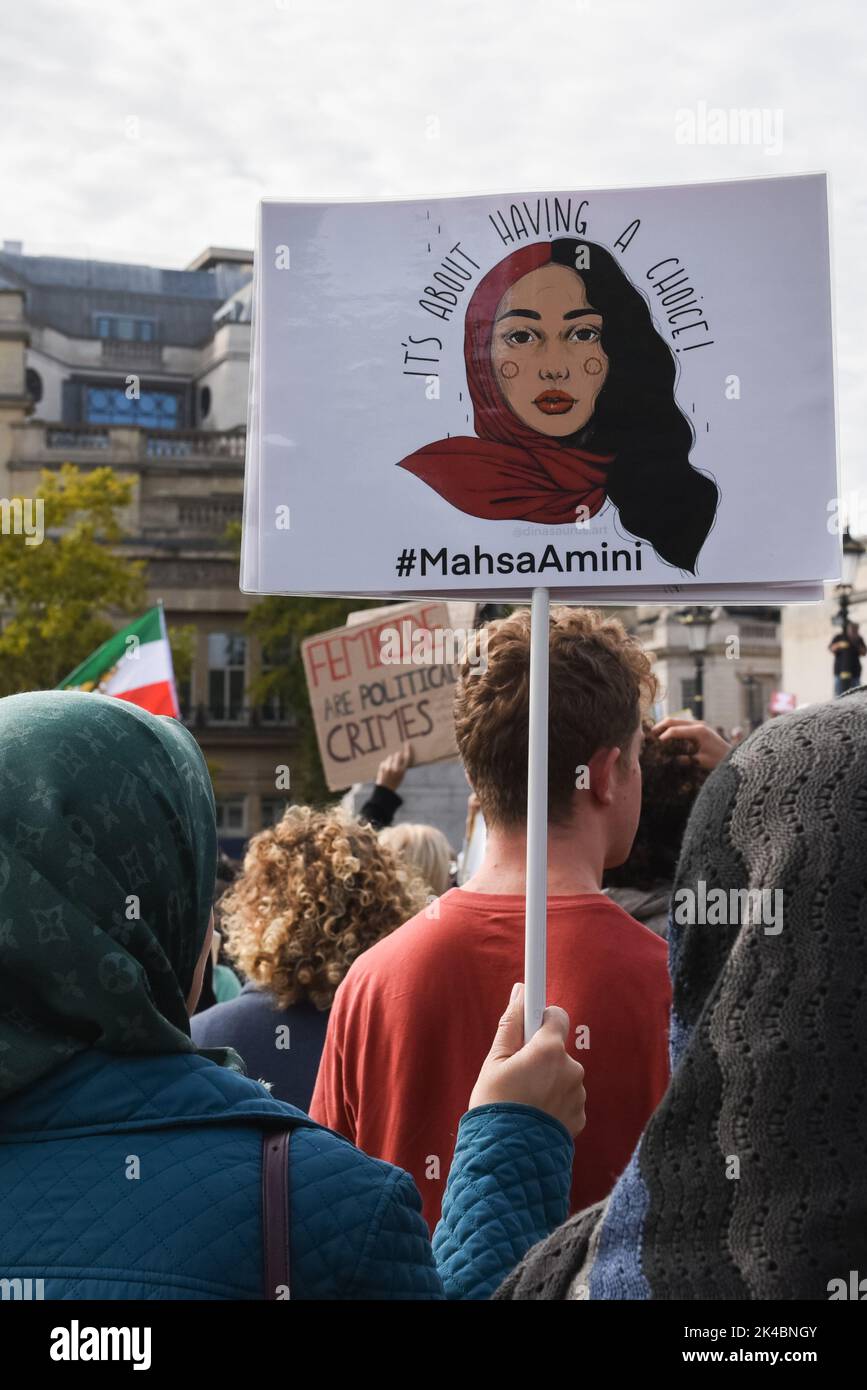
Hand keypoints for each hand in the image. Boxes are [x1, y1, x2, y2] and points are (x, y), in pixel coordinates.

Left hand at [376, 741, 413, 790]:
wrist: (385, 789)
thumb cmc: (395, 783)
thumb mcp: (402, 776)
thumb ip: (402, 766)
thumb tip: (401, 755)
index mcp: (402, 770)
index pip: (406, 757)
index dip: (407, 749)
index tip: (407, 743)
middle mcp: (395, 767)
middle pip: (398, 754)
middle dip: (398, 755)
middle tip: (398, 758)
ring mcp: (388, 767)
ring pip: (390, 757)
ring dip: (391, 759)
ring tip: (390, 766)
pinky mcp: (382, 766)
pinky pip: (384, 761)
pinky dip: (385, 763)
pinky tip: (385, 769)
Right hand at [469, 984, 585, 1137]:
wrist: (507, 1158)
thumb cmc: (496, 1106)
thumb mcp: (494, 1061)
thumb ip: (511, 1023)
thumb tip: (521, 992)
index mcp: (549, 1050)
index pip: (556, 1015)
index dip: (540, 1018)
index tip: (531, 1020)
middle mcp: (571, 1068)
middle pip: (556, 1048)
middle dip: (539, 1055)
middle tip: (515, 1073)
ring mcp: (578, 1094)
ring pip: (562, 1075)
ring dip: (547, 1080)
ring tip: (523, 1100)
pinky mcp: (580, 1116)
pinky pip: (567, 1098)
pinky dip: (554, 1102)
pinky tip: (534, 1115)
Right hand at [651, 717, 729, 770]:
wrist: (731, 755)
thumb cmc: (719, 760)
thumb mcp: (702, 761)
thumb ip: (687, 760)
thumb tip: (672, 760)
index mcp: (699, 731)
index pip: (676, 730)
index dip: (664, 735)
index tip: (656, 743)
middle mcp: (698, 724)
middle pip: (673, 720)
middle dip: (660, 727)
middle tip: (650, 735)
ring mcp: (698, 725)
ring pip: (676, 720)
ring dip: (665, 726)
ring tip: (654, 734)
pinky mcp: (698, 728)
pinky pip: (681, 724)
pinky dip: (672, 728)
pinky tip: (665, 735)